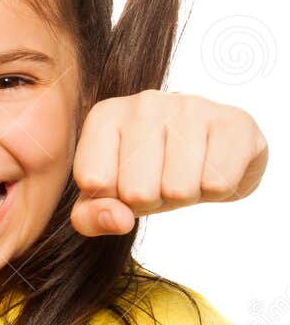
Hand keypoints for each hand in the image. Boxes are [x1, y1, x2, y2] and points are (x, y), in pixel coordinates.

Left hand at [72, 90, 268, 236]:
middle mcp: (144, 103)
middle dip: (152, 201)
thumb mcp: (108, 198)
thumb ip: (91, 217)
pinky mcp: (234, 120)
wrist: (210, 153)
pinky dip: (217, 191)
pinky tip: (213, 166)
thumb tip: (118, 221)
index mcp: (104, 116)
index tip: (125, 181)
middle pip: (137, 192)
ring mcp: (190, 106)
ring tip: (187, 173)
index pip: (94, 182)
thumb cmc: (148, 174)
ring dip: (185, 196)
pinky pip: (217, 184)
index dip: (114, 198)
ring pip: (179, 190)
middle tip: (162, 180)